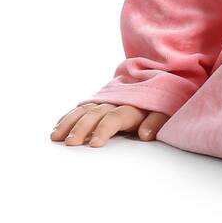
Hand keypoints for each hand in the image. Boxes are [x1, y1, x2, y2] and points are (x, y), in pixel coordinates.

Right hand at [51, 101, 170, 146]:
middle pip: (95, 114)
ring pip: (83, 110)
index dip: (104, 130)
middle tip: (70, 143)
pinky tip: (57, 128)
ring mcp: (104, 100)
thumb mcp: (165, 112)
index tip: (93, 144)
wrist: (157, 79)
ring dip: (69, 123)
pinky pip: (80, 108)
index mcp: (131, 106)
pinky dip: (68, 117)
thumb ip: (155, 122)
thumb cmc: (161, 102)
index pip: (114, 118)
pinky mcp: (97, 101)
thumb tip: (145, 135)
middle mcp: (115, 102)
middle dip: (81, 128)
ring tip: (56, 137)